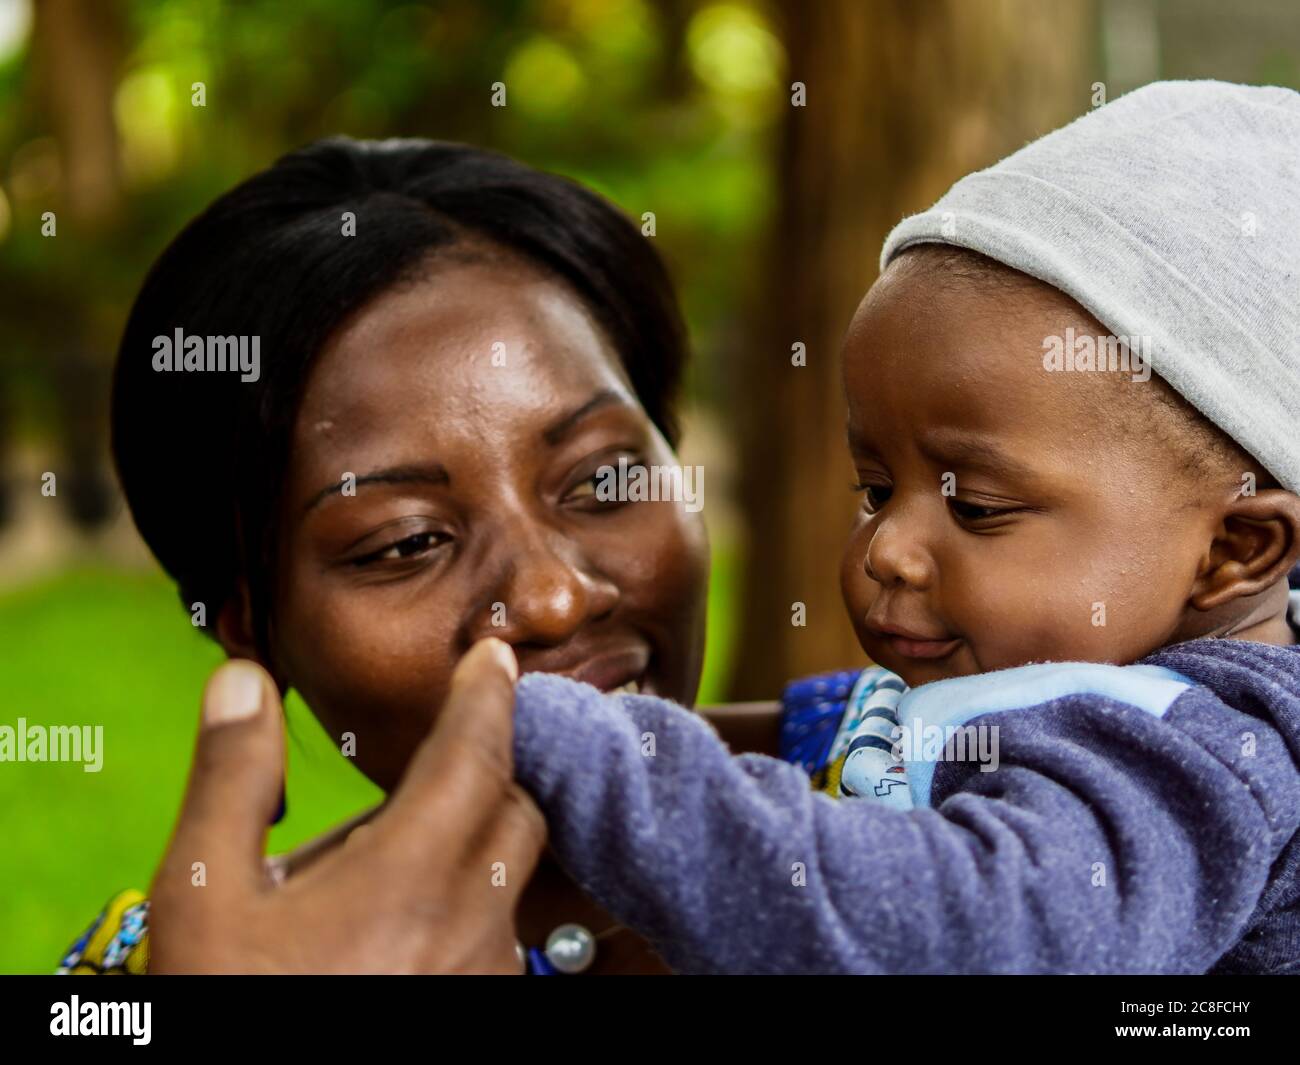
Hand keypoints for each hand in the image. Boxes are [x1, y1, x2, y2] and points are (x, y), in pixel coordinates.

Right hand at [148, 638, 542, 973]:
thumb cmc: (230, 1008)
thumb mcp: (204, 898)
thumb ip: (230, 780)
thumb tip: (243, 681)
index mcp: (409, 876)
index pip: (476, 754)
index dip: (489, 694)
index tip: (498, 656)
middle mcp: (471, 924)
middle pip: (511, 809)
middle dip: (480, 773)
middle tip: (409, 780)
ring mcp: (489, 976)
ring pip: (507, 877)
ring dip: (466, 848)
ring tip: (378, 878)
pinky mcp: (490, 1012)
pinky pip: (501, 935)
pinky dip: (466, 907)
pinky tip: (398, 935)